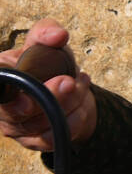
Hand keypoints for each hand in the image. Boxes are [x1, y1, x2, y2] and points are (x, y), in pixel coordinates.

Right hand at [0, 20, 96, 151]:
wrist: (68, 89)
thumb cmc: (49, 62)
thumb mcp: (47, 41)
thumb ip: (47, 32)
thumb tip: (58, 36)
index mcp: (0, 77)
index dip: (9, 97)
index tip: (28, 89)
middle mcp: (1, 107)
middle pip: (18, 112)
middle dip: (48, 96)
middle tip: (70, 82)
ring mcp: (15, 127)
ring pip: (41, 124)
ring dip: (69, 103)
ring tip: (80, 82)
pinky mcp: (34, 142)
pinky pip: (56, 136)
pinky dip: (76, 116)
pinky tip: (82, 99)